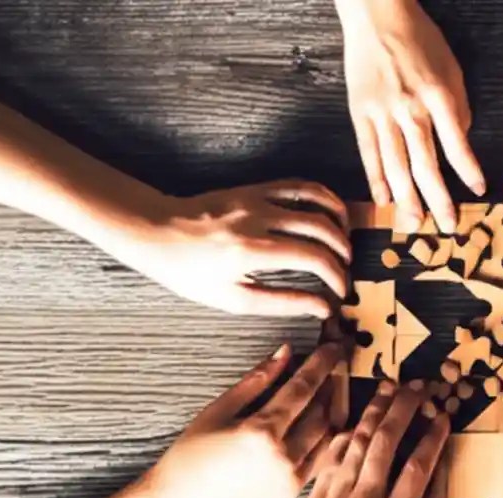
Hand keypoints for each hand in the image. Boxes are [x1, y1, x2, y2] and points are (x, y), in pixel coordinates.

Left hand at [115, 181, 349, 316]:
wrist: (156, 232)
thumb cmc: (190, 272)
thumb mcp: (233, 299)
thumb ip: (282, 302)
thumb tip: (322, 308)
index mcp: (251, 251)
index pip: (313, 258)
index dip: (336, 276)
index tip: (339, 291)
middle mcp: (258, 219)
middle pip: (320, 229)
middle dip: (342, 252)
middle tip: (345, 271)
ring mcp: (256, 198)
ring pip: (315, 200)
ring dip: (339, 220)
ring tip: (345, 241)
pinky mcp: (254, 188)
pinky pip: (297, 185)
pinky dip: (321, 196)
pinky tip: (330, 213)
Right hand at [134, 342, 345, 497]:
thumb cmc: (191, 454)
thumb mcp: (219, 410)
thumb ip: (256, 381)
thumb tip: (285, 353)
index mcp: (261, 432)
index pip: (303, 388)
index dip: (321, 364)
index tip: (333, 347)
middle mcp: (282, 457)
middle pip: (322, 411)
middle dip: (329, 385)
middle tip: (330, 366)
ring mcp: (290, 478)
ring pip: (328, 435)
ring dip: (330, 411)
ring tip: (325, 392)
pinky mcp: (292, 492)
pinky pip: (322, 459)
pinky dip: (326, 438)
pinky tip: (320, 422)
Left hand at [272, 384, 468, 497]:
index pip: (417, 468)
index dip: (432, 437)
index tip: (443, 416)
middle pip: (385, 443)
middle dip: (403, 409)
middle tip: (418, 387)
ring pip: (356, 443)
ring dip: (374, 412)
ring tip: (388, 387)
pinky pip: (330, 458)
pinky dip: (343, 436)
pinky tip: (353, 420)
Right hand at [338, 0, 484, 231]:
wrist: (377, 16)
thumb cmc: (420, 40)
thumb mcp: (451, 68)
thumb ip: (458, 108)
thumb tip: (460, 144)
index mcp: (438, 96)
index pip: (456, 143)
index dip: (468, 170)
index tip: (478, 193)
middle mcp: (410, 108)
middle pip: (425, 164)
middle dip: (438, 200)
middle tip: (448, 227)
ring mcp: (382, 114)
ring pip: (395, 166)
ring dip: (407, 199)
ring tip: (415, 225)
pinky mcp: (360, 114)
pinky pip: (369, 154)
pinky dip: (376, 180)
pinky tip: (383, 201)